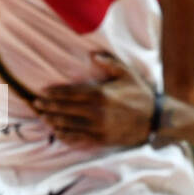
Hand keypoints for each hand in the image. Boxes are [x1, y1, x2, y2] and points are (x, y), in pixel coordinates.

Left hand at [34, 51, 155, 145]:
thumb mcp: (127, 74)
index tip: (42, 91)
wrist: (157, 120)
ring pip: (70, 124)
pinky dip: (67, 136)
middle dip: (49, 106)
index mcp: (100, 94)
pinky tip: (58, 133)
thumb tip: (92, 55)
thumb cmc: (140, 94)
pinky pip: (80, 138)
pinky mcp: (103, 139)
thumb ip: (109, 63)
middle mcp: (97, 111)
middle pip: (65, 109)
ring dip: (54, 121)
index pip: (70, 93)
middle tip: (35, 104)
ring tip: (42, 117)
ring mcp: (99, 127)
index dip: (54, 93)